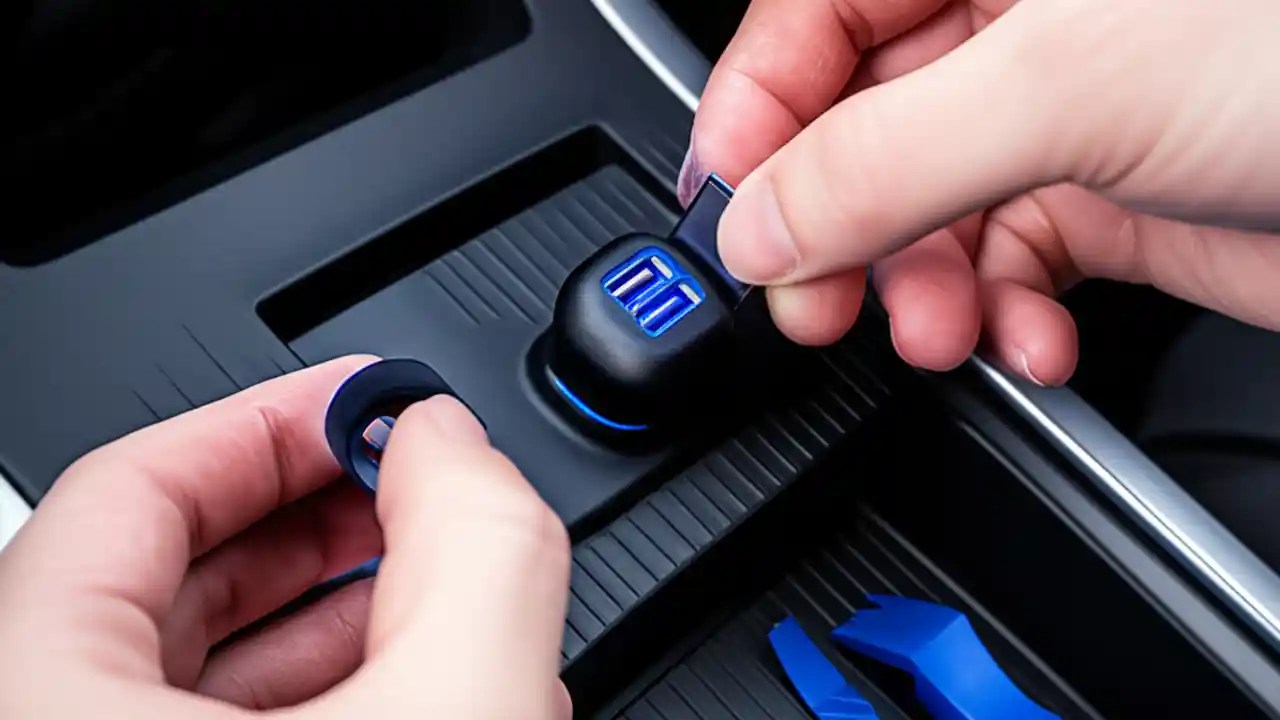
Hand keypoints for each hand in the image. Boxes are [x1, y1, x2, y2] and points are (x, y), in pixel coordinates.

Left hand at [0, 357, 571, 718]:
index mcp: (41, 700)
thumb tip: (456, 442)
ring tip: (427, 579)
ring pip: (184, 667)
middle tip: (408, 483)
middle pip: (156, 574)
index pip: (127, 491)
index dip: (271, 424)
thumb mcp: (461, 703)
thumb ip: (477, 540)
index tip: (365, 407)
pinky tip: (403, 676)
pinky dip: (313, 691)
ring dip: (323, 607)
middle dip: (312, 514)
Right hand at [682, 0, 1279, 384]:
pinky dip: (1002, 312)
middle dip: (837, 224)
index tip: (734, 211)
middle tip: (817, 298)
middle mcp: (1014, 18)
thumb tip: (757, 224)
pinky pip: (1003, 259)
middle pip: (858, 122)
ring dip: (919, 284)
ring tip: (936, 327)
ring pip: (924, 206)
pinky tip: (1030, 332)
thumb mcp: (1067, 84)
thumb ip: (881, 159)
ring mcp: (1060, 110)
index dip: (757, 113)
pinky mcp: (1106, 194)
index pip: (811, 16)